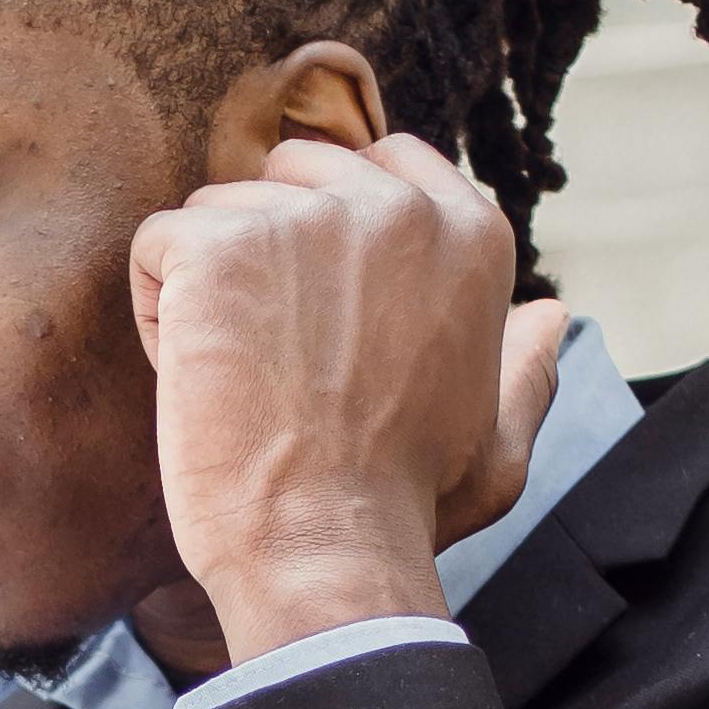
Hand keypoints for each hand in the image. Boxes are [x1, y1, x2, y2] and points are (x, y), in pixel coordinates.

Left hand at [129, 136, 563, 653]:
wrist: (323, 546)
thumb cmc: (405, 509)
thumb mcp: (499, 444)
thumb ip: (525, 370)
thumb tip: (552, 316)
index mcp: (470, 234)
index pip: (382, 163)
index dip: (334, 228)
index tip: (327, 312)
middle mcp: (397, 206)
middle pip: (292, 172)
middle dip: (268, 251)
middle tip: (282, 357)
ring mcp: (306, 216)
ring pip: (218, 209)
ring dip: (212, 289)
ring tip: (243, 378)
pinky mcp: (220, 244)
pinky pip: (156, 246)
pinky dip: (160, 313)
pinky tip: (199, 377)